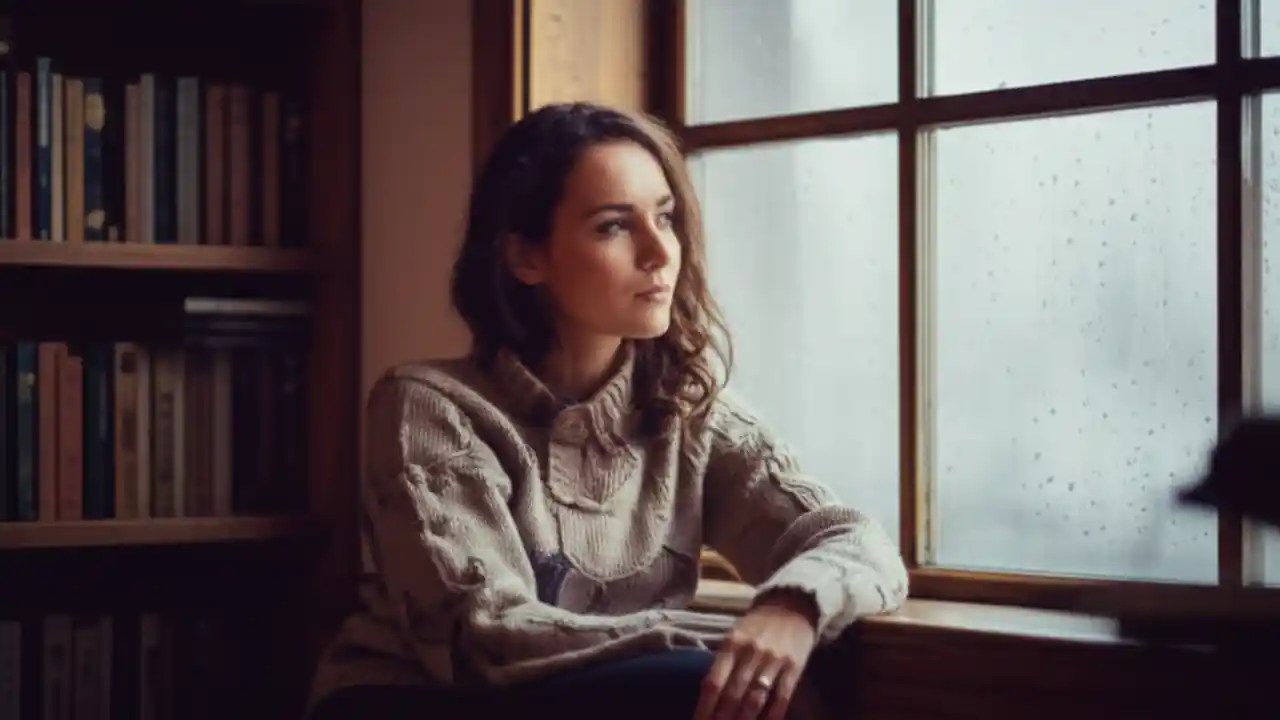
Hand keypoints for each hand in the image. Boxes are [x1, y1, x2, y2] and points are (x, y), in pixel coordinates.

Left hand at [693, 591, 818, 719]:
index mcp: (731, 645)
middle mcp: (750, 653)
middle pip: (732, 695)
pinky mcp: (794, 667)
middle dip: (721, 719)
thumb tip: (709, 696)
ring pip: (755, 699)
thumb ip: (723, 663)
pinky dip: (772, 715)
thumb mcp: (734, 636)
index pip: (713, 683)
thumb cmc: (758, 625)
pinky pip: (782, 696)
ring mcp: (773, 660)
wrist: (793, 604)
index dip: (704, 708)